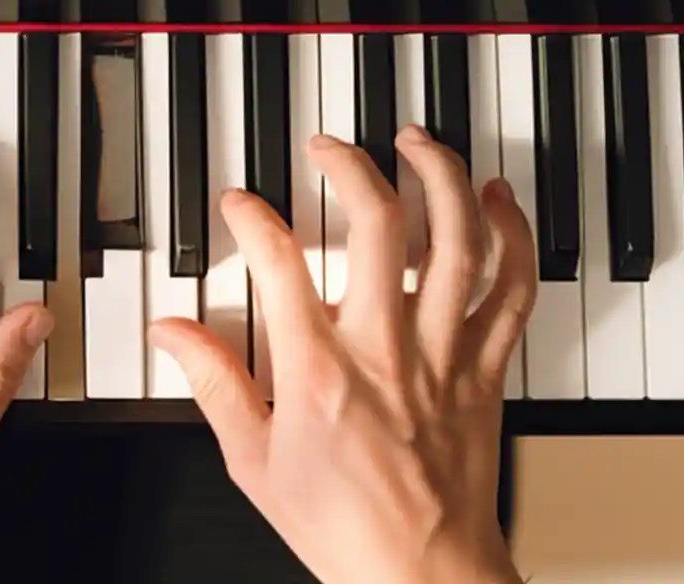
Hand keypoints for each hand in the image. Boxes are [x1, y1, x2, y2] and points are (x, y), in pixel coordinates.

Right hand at [150, 125, 533, 583]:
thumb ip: (213, 382)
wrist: (423, 572)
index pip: (277, 263)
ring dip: (436, 177)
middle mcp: (384, 348)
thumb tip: (171, 333)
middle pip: (376, 225)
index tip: (242, 203)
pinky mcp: (485, 367)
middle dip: (349, 167)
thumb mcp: (252, 458)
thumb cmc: (343, 525)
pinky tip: (493, 200)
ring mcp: (442, 353)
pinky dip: (510, 236)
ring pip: (454, 241)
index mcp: (318, 370)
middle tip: (329, 146)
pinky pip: (511, 289)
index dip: (253, 217)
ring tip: (414, 142)